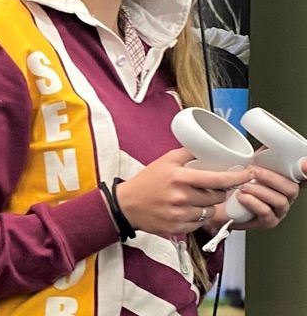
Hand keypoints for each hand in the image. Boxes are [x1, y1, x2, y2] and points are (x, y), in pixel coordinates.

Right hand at [114, 148, 250, 236]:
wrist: (127, 205)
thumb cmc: (146, 181)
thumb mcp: (165, 161)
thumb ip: (187, 153)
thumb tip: (208, 147)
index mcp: (179, 178)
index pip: (217, 180)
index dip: (236, 178)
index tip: (248, 174)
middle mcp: (181, 197)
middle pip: (216, 197)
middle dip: (217, 192)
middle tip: (209, 188)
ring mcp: (180, 214)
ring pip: (211, 211)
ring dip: (208, 206)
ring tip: (194, 200)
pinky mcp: (178, 228)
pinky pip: (200, 223)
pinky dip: (198, 217)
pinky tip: (186, 210)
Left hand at [221, 162, 300, 230]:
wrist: (219, 203)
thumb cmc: (236, 184)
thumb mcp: (249, 165)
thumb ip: (262, 155)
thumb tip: (267, 139)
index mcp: (284, 181)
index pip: (303, 178)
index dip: (306, 171)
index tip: (304, 165)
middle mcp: (286, 196)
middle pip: (292, 189)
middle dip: (271, 178)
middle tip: (253, 172)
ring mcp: (279, 210)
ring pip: (280, 201)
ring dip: (260, 191)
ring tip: (243, 186)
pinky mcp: (268, 221)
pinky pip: (266, 213)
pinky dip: (253, 203)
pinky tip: (242, 197)